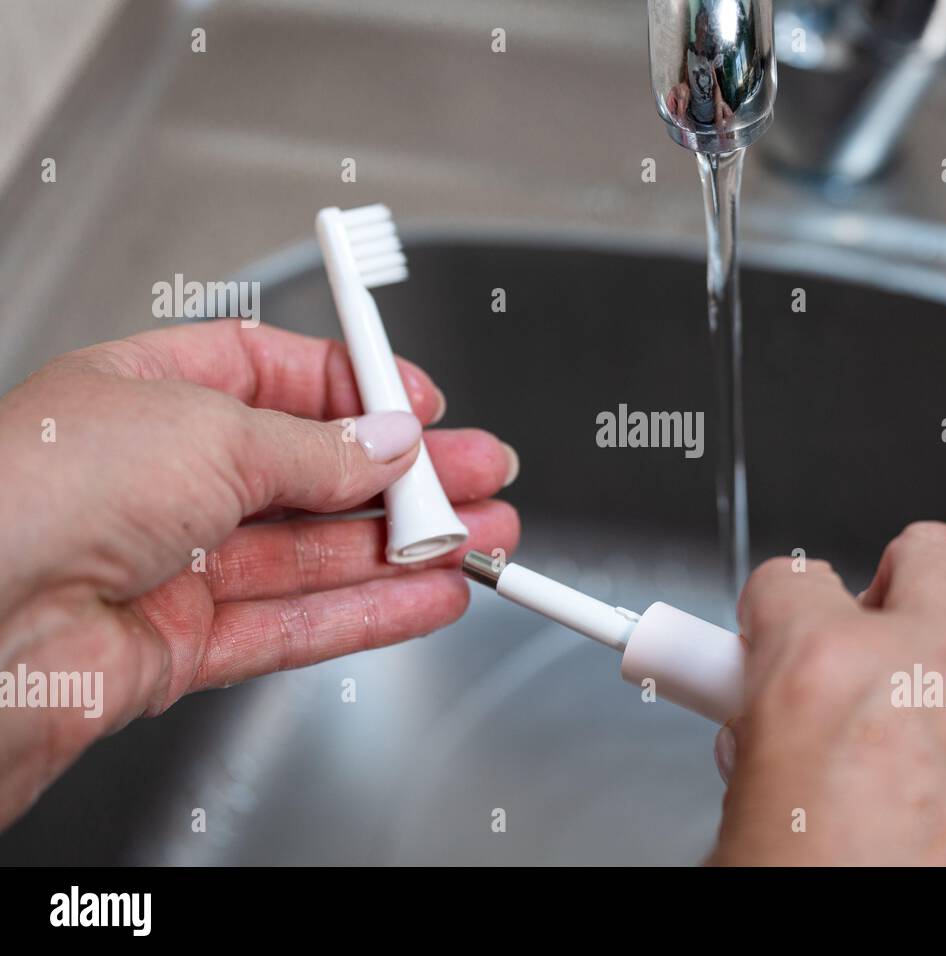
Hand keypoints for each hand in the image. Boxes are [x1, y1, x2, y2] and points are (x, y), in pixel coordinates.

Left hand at [0, 320, 518, 826]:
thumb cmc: (35, 494)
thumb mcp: (209, 432)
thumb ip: (315, 448)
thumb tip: (386, 444)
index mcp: (149, 393)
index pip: (275, 375)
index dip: (356, 388)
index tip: (421, 403)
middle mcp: (160, 477)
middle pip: (312, 471)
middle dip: (405, 476)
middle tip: (479, 475)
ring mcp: (173, 564)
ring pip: (315, 553)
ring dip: (406, 549)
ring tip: (481, 540)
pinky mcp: (183, 644)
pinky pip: (297, 624)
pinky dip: (371, 613)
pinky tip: (430, 598)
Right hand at [711, 522, 945, 864]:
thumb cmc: (822, 912)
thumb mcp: (743, 826)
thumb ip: (764, 748)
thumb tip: (772, 733)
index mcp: (823, 677)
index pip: (790, 580)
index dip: (775, 616)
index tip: (774, 640)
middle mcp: (935, 676)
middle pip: (929, 554)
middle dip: (892, 590)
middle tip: (870, 644)